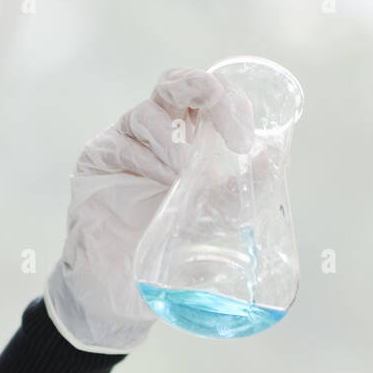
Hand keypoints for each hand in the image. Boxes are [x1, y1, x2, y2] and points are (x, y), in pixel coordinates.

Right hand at [44, 66, 253, 353]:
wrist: (125, 288)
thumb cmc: (171, 250)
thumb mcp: (215, 221)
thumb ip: (240, 193)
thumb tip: (274, 158)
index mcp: (190, 137)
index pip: (209, 98)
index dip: (229, 103)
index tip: (244, 139)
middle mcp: (156, 131)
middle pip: (174, 85)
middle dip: (199, 89)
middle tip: (215, 106)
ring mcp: (125, 141)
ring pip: (149, 113)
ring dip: (174, 140)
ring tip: (185, 174)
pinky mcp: (97, 159)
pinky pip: (123, 144)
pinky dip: (147, 159)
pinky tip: (162, 182)